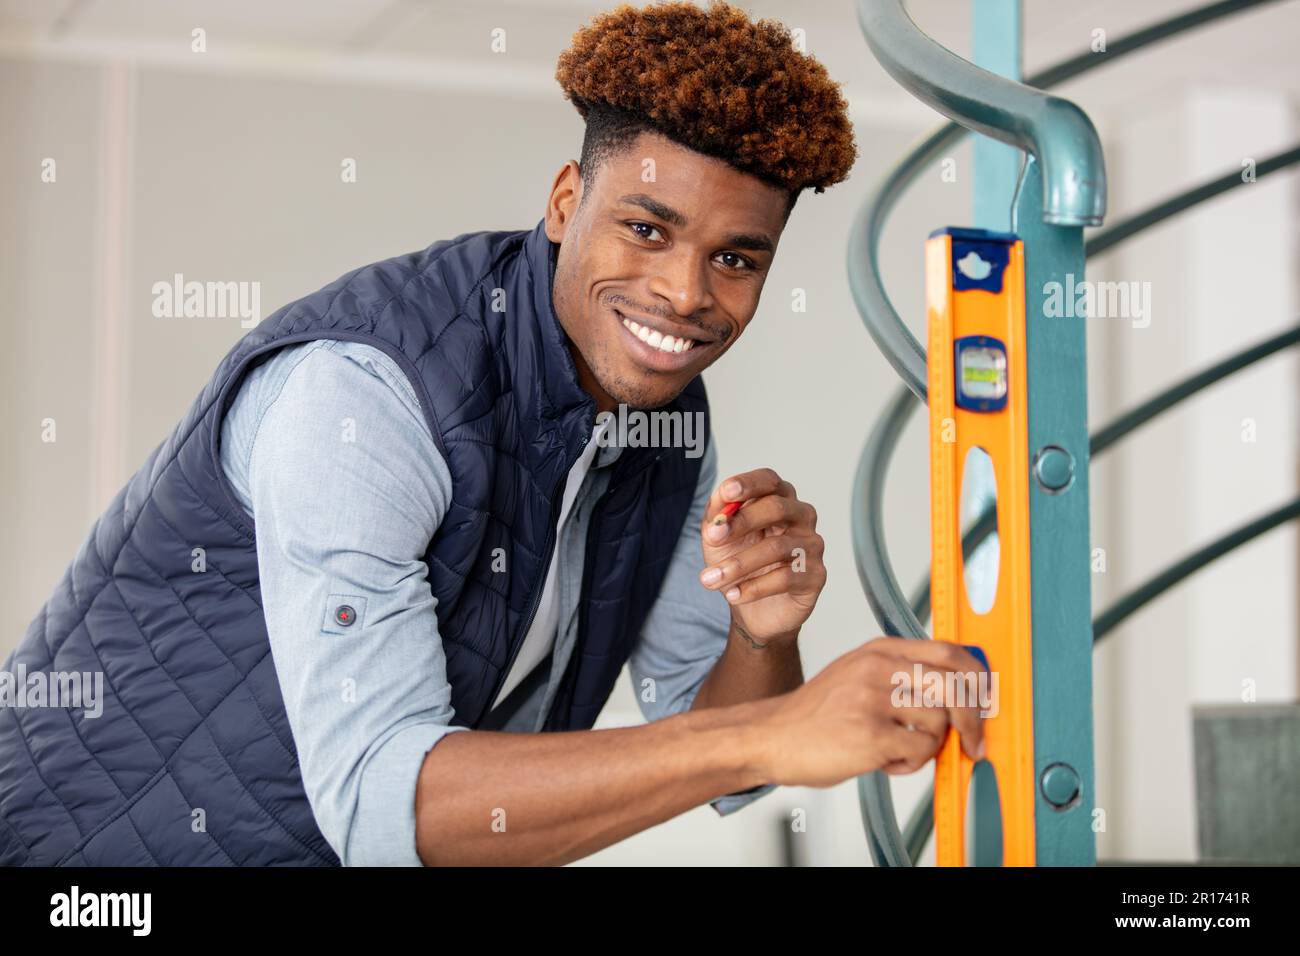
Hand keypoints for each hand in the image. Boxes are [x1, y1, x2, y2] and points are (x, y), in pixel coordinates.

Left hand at [697, 467, 825, 645]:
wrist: (754, 610)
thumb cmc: (740, 565)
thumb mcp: (719, 539)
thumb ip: (718, 515)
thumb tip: (722, 498)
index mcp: (779, 499)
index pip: (769, 480)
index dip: (749, 483)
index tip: (727, 492)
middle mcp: (801, 517)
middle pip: (777, 507)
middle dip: (741, 522)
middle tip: (712, 538)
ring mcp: (812, 545)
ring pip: (776, 547)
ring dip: (737, 564)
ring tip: (710, 579)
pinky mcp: (815, 575)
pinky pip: (785, 577)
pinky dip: (754, 587)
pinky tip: (734, 595)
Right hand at [753, 637, 987, 787]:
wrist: (772, 736)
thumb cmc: (816, 714)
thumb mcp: (858, 674)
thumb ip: (901, 675)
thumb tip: (958, 693)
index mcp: (879, 650)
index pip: (949, 652)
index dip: (977, 678)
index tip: (985, 700)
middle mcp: (877, 667)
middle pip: (954, 686)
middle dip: (973, 721)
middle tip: (973, 742)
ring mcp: (872, 699)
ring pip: (939, 722)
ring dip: (928, 746)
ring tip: (898, 749)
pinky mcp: (870, 734)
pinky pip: (920, 750)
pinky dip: (910, 762)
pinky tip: (886, 760)